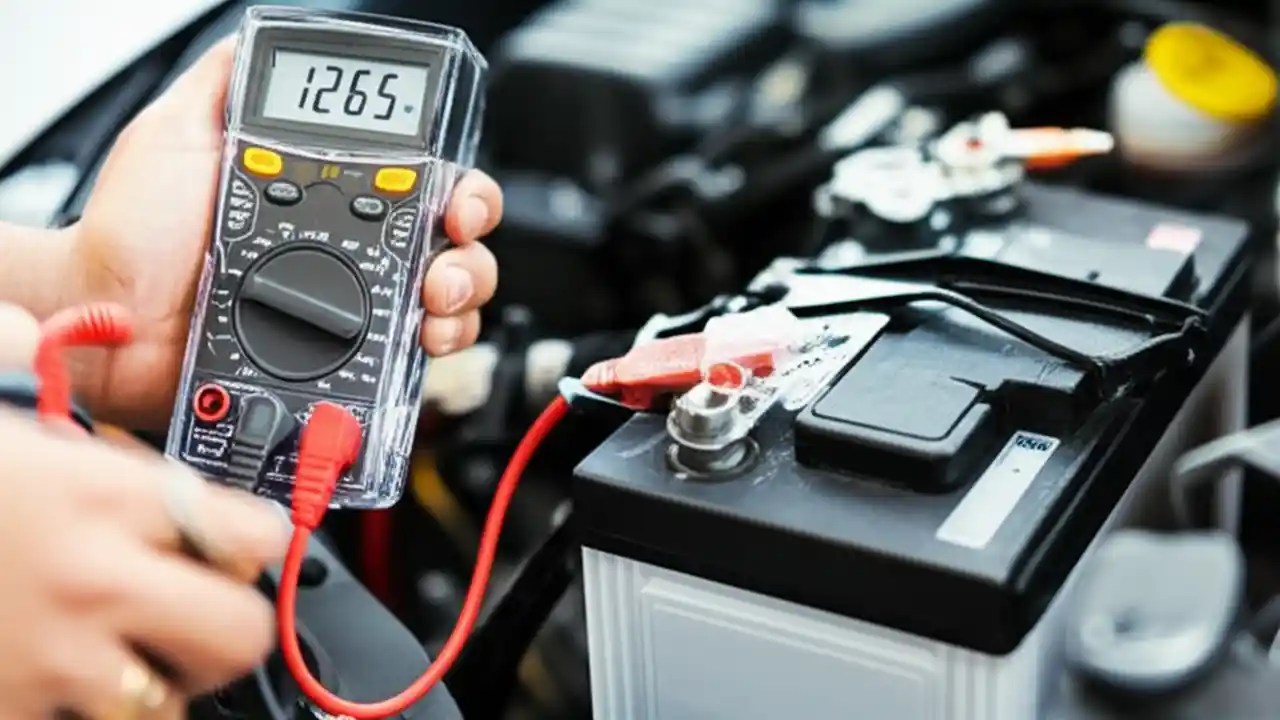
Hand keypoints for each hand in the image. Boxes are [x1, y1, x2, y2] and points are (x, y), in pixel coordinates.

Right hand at [0, 314, 288, 716]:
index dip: (250, 538)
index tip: (236, 539)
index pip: (249, 533)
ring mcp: (50, 664)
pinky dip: (80, 712)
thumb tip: (34, 335)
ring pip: (168, 703)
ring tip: (120, 649)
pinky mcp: (9, 716)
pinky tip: (52, 679)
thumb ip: (13, 356)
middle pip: (237, 635)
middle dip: (227, 624)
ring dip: (156, 681)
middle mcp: (92, 585)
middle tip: (196, 607)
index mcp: (97, 495)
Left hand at [69, 37, 501, 428]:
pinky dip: (432, 351)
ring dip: (461, 298)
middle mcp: (351, 255)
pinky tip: (417, 340)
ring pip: (447, 305)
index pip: (423, 187)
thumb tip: (263, 43)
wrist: (108, 316)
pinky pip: (412, 363)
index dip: (459, 190)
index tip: (455, 198)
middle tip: (448, 248)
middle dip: (470, 248)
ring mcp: (351, 314)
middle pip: (454, 248)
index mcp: (330, 198)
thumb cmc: (135, 231)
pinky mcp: (342, 367)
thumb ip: (227, 85)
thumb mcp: (178, 132)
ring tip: (431, 299)